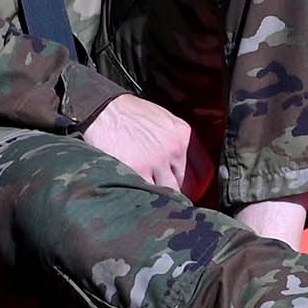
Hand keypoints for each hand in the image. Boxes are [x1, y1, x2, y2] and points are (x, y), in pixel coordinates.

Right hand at [84, 91, 211, 197]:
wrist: (103, 110)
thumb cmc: (131, 115)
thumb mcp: (164, 120)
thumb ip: (180, 142)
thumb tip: (188, 168)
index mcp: (183, 135)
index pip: (205, 171)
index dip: (199, 186)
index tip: (191, 191)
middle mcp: (174, 148)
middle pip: (189, 186)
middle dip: (180, 194)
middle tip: (170, 197)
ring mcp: (156, 160)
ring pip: (170, 193)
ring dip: (162, 197)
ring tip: (153, 197)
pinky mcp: (136, 169)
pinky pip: (149, 193)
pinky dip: (146, 196)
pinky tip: (140, 193)